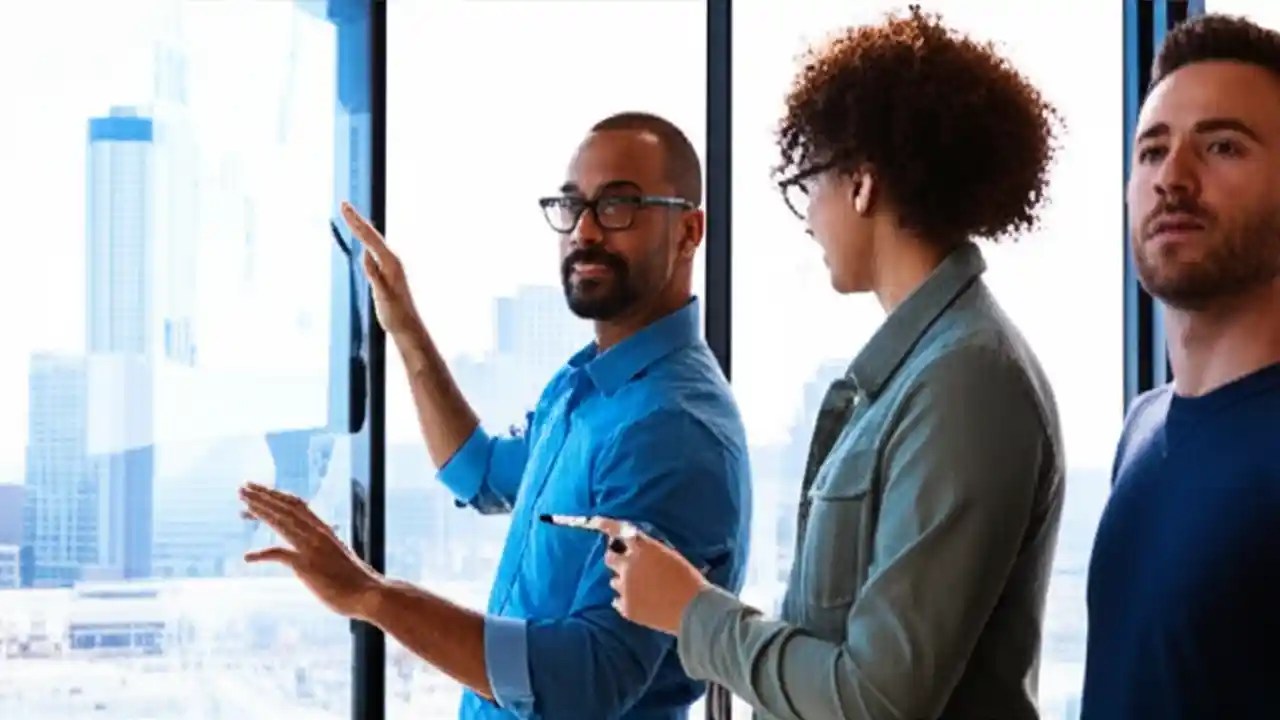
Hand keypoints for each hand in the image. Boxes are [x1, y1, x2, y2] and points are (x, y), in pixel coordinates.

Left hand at [239, 482, 382, 619]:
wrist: (370, 594)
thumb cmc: (357, 582)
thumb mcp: (340, 559)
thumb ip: (327, 552)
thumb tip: (321, 555)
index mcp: (324, 531)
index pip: (297, 506)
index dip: (276, 497)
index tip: (259, 492)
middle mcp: (317, 534)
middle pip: (286, 507)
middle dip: (263, 496)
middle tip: (243, 487)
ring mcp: (311, 548)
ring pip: (282, 521)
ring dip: (260, 510)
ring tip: (242, 502)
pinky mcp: (306, 565)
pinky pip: (279, 554)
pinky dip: (261, 554)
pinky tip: (247, 557)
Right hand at [341, 201, 422, 337]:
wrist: (407, 327)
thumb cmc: (395, 314)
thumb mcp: (384, 296)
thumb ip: (375, 275)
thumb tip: (365, 255)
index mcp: (390, 262)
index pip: (370, 237)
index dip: (356, 222)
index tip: (344, 207)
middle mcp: (392, 260)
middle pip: (371, 235)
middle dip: (356, 219)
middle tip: (343, 204)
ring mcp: (390, 266)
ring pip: (373, 241)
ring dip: (360, 227)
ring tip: (350, 215)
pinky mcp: (387, 272)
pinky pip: (374, 250)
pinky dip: (365, 241)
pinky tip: (362, 239)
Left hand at [589, 518, 710, 635]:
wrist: (693, 610)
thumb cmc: (688, 580)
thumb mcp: (671, 557)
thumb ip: (650, 552)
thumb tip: (637, 551)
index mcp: (643, 549)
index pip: (619, 531)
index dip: (605, 525)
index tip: (594, 521)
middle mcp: (629, 566)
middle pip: (609, 558)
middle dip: (616, 559)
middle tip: (626, 565)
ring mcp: (625, 588)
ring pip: (614, 581)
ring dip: (624, 582)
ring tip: (642, 590)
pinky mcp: (626, 607)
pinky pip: (618, 601)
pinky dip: (626, 601)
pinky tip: (641, 603)